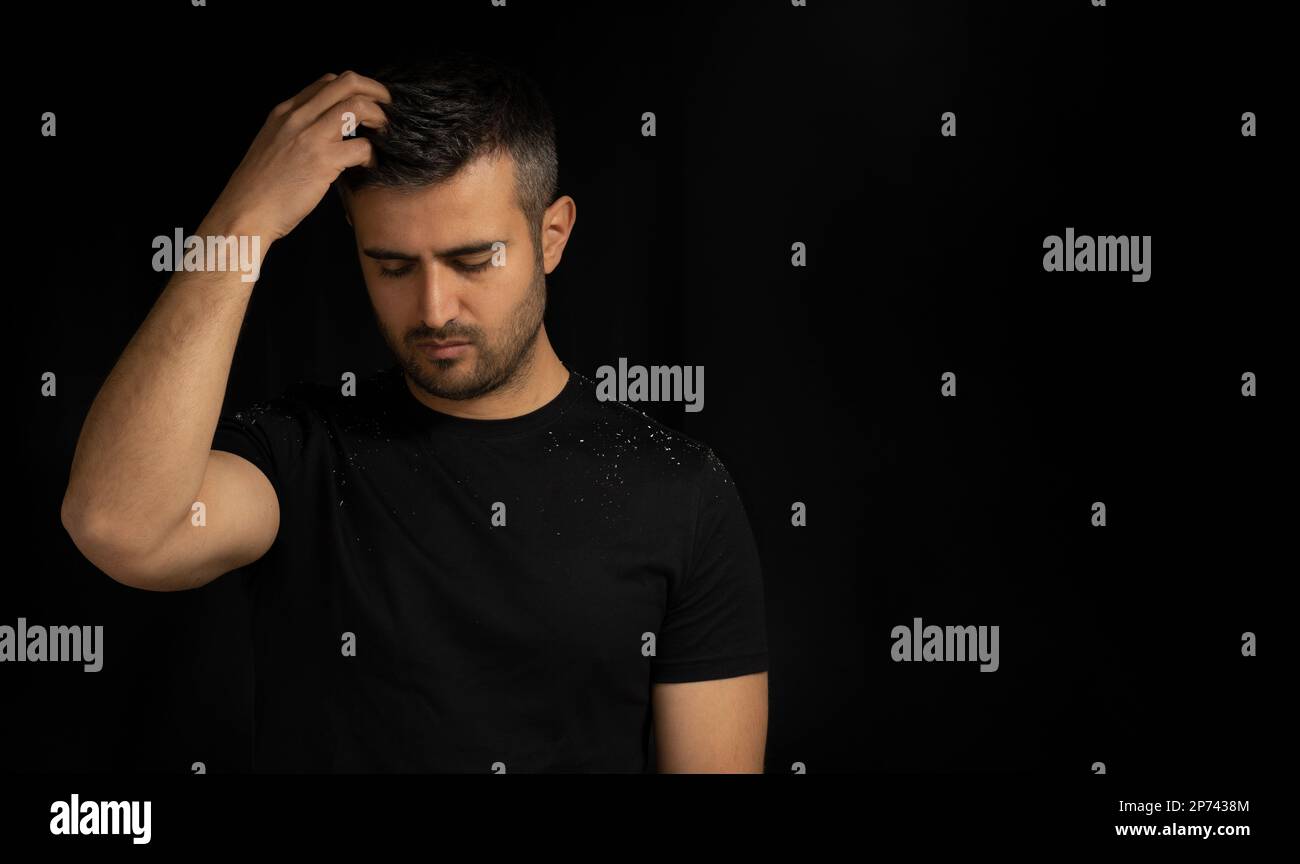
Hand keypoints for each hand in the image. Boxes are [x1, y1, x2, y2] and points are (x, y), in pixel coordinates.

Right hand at [202, 70, 389, 242]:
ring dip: (380, 117)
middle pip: (347, 82)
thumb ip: (295, 132)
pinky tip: (369, 166)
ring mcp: (310, 136)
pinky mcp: (323, 161)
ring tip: (384, 134)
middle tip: (388, 108)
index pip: (327, 82)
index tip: (367, 103)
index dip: (354, 89)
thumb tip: (325, 131)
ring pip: (358, 106)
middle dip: (376, 91)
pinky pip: (362, 147)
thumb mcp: (272, 145)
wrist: (245, 211)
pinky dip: (372, 156)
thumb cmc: (260, 187)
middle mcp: (298, 117)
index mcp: (284, 111)